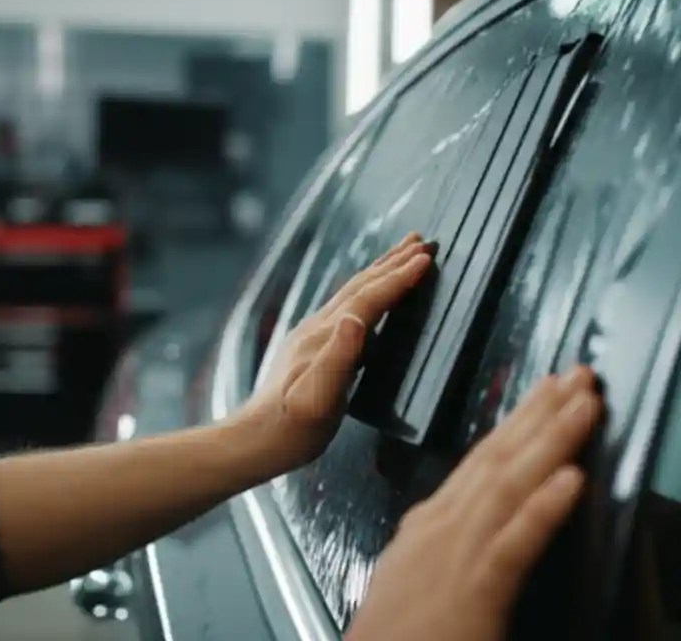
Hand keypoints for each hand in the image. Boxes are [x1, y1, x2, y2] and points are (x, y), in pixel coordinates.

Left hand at [238, 233, 432, 475]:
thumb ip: (338, 358)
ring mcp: (312, 334)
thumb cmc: (291, 428)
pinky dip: (369, 292)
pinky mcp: (311, 346)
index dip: (398, 278)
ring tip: (402, 255)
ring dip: (381, 271)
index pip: (368, 299)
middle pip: (361, 286)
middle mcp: (317, 328)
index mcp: (324, 337)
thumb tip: (356, 319)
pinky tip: (372, 297)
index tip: (426, 258)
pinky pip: (347, 307)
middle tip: (422, 242)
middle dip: (393, 262)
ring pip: (353, 293)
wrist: (254, 440)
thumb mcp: (319, 399)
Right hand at [347, 366, 602, 640]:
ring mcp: (455, 557)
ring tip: (586, 405)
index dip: (518, 422)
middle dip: (542, 413)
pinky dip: (543, 509)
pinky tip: (572, 481)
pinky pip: (515, 546)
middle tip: (580, 374)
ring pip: (510, 485)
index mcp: (430, 527)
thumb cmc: (393, 640)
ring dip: (552, 440)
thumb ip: (443, 549)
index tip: (547, 391)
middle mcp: (441, 529)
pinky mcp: (474, 595)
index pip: (480, 462)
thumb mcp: (414, 579)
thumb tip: (474, 530)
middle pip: (498, 458)